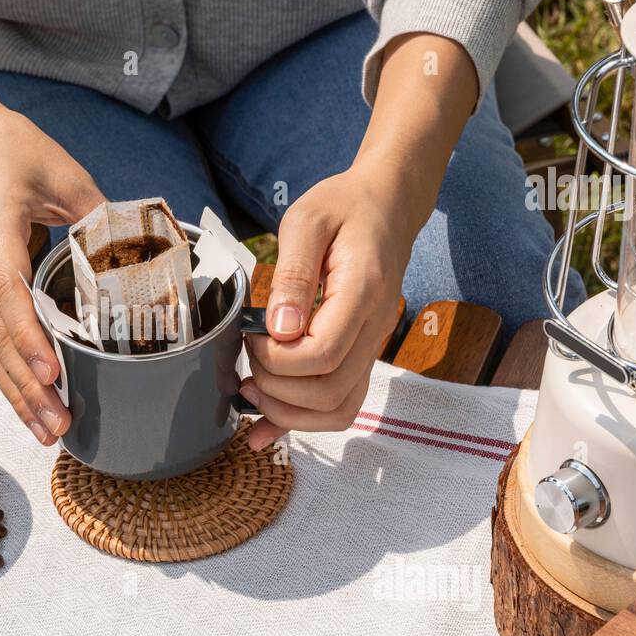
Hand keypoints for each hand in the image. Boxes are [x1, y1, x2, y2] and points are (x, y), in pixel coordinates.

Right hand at [0, 102, 104, 444]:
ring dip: (15, 392)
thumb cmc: (6, 145)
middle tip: (58, 426)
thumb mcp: (61, 168)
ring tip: (47, 430)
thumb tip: (138, 252)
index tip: (52, 373)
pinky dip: (8, 372)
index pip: (8, 291)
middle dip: (26, 386)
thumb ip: (97, 212)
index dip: (30, 336)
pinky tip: (30, 400)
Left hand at [241, 167, 417, 449]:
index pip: (322, 355)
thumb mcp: (307, 222)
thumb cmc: (342, 207)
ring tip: (253, 387)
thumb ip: (293, 275)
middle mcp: (374, 328)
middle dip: (276, 387)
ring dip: (288, 412)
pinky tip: (265, 429)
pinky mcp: (360, 354)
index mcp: (363, 293)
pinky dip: (300, 421)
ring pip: (338, 410)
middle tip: (249, 358)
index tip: (251, 334)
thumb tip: (279, 329)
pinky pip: (340, 405)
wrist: (386, 206)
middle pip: (329, 392)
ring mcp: (371, 346)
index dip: (277, 358)